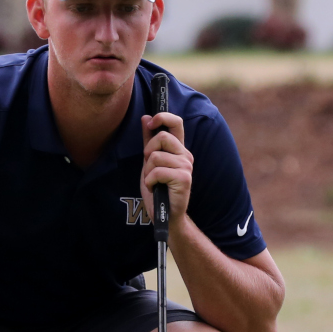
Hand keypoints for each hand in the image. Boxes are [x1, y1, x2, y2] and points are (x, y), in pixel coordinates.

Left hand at [139, 110, 192, 226]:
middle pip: (162, 137)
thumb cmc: (158, 188)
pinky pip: (157, 171)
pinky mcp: (184, 178)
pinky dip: (150, 181)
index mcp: (178, 149)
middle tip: (149, 167)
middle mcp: (185, 155)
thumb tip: (146, 118)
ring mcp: (186, 166)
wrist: (165, 214)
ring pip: (156, 156)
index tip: (151, 122)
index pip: (176, 122)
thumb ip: (148, 140)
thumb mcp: (149, 162)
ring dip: (148, 171)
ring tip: (154, 181)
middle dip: (148, 151)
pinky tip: (156, 188)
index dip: (163, 117)